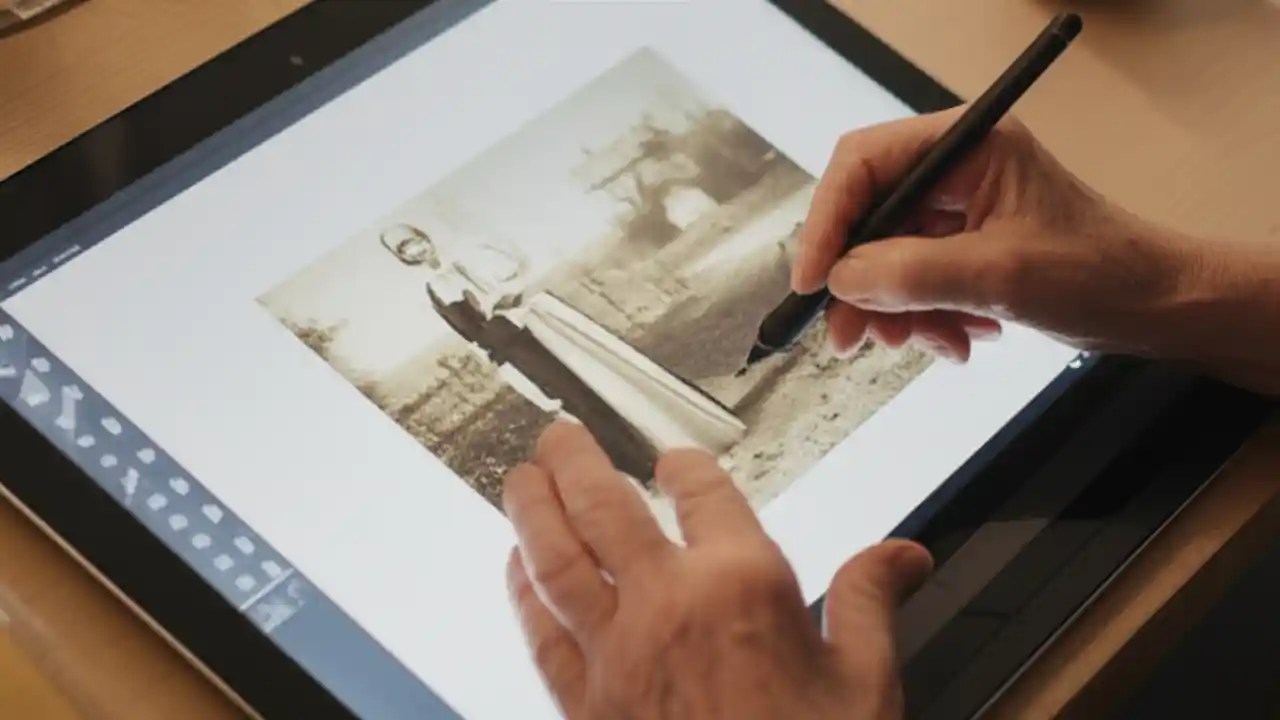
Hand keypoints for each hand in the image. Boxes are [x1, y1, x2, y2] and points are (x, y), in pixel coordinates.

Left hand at [504, 421, 932, 719]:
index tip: (674, 457)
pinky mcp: (584, 702)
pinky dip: (522, 593)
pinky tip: (515, 568)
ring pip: (556, 558)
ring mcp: (618, 653)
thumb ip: (870, 602)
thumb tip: (900, 555)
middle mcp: (669, 606)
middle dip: (576, 459)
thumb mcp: (864, 682)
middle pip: (604, 506)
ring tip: (522, 477)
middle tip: (561, 433)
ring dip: (532, 509)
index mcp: (741, 587)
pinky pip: (541, 631)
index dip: (684, 464)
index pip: (703, 492)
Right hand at [792, 108, 1267, 372]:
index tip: (813, 281)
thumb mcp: (1000, 274)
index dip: (828, 222)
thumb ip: (913, 274)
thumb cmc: (1101, 272)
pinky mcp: (962, 246)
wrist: (1154, 308)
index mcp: (968, 144)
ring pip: (886, 258)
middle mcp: (955, 169)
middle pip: (868, 218)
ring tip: (930, 343)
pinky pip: (913, 282)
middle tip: (852, 336)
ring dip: (897, 310)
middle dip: (862, 283)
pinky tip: (957, 339)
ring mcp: (957, 209)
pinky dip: (923, 317)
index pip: (864, 165)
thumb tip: (843, 281)